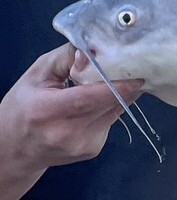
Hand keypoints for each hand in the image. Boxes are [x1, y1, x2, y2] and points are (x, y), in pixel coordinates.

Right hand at [0, 44, 143, 169]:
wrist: (16, 149)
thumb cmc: (22, 107)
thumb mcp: (36, 75)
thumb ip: (65, 59)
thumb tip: (93, 50)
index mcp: (48, 110)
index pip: (91, 97)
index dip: (117, 85)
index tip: (137, 74)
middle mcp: (68, 132)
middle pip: (108, 104)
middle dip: (123, 86)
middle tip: (133, 69)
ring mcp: (83, 144)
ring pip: (114, 113)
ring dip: (118, 96)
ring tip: (112, 83)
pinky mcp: (93, 150)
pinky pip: (110, 122)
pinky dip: (108, 109)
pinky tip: (95, 106)